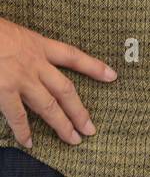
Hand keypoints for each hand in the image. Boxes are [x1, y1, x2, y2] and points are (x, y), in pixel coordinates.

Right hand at [0, 17, 116, 147]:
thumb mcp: (14, 33)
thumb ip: (25, 49)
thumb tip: (30, 62)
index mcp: (38, 45)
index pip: (73, 56)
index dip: (94, 66)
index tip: (112, 76)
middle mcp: (35, 63)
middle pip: (66, 89)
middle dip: (80, 110)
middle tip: (91, 129)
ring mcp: (21, 78)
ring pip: (49, 106)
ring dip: (62, 124)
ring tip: (73, 140)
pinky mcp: (5, 90)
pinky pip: (18, 115)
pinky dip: (24, 131)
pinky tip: (30, 143)